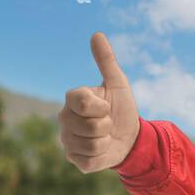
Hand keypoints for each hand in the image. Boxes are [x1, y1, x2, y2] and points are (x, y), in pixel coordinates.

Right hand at [58, 31, 140, 172]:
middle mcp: (64, 119)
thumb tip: (97, 34)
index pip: (83, 102)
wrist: (130, 138)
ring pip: (91, 143)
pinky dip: (102, 156)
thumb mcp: (118, 83)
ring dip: (105, 141)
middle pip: (90, 125)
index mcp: (72, 99)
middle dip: (107, 125)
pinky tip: (102, 150)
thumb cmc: (121, 108)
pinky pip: (90, 160)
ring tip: (105, 136)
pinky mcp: (74, 159)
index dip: (102, 107)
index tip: (106, 107)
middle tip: (107, 123)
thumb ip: (106, 61)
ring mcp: (67, 140)